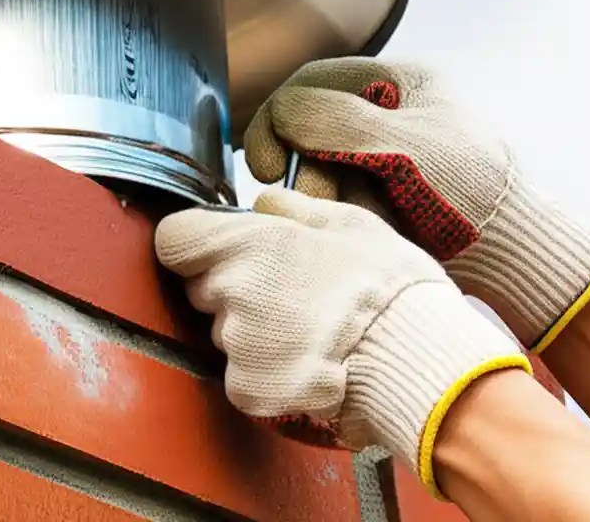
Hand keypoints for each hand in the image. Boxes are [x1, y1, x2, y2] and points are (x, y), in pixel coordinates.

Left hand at [155, 188, 529, 494]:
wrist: (413, 354)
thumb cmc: (387, 283)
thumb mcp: (350, 223)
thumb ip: (294, 209)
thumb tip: (264, 203)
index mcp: (248, 242)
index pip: (175, 239)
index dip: (196, 244)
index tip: (223, 250)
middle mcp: (231, 290)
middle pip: (204, 287)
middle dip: (235, 288)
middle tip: (290, 294)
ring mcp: (236, 343)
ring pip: (227, 332)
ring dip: (255, 331)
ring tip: (309, 331)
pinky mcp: (247, 387)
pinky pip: (242, 374)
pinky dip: (267, 373)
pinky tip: (307, 364)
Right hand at [244, 57, 589, 351]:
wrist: (511, 253)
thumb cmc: (472, 191)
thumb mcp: (405, 147)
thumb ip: (338, 122)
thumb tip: (282, 113)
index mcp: (400, 83)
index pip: (314, 83)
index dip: (278, 118)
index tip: (264, 162)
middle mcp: (387, 114)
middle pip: (311, 130)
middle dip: (305, 167)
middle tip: (309, 199)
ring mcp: (384, 156)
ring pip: (322, 169)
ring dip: (326, 195)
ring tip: (352, 217)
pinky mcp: (383, 195)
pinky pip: (340, 199)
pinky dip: (343, 214)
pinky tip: (366, 227)